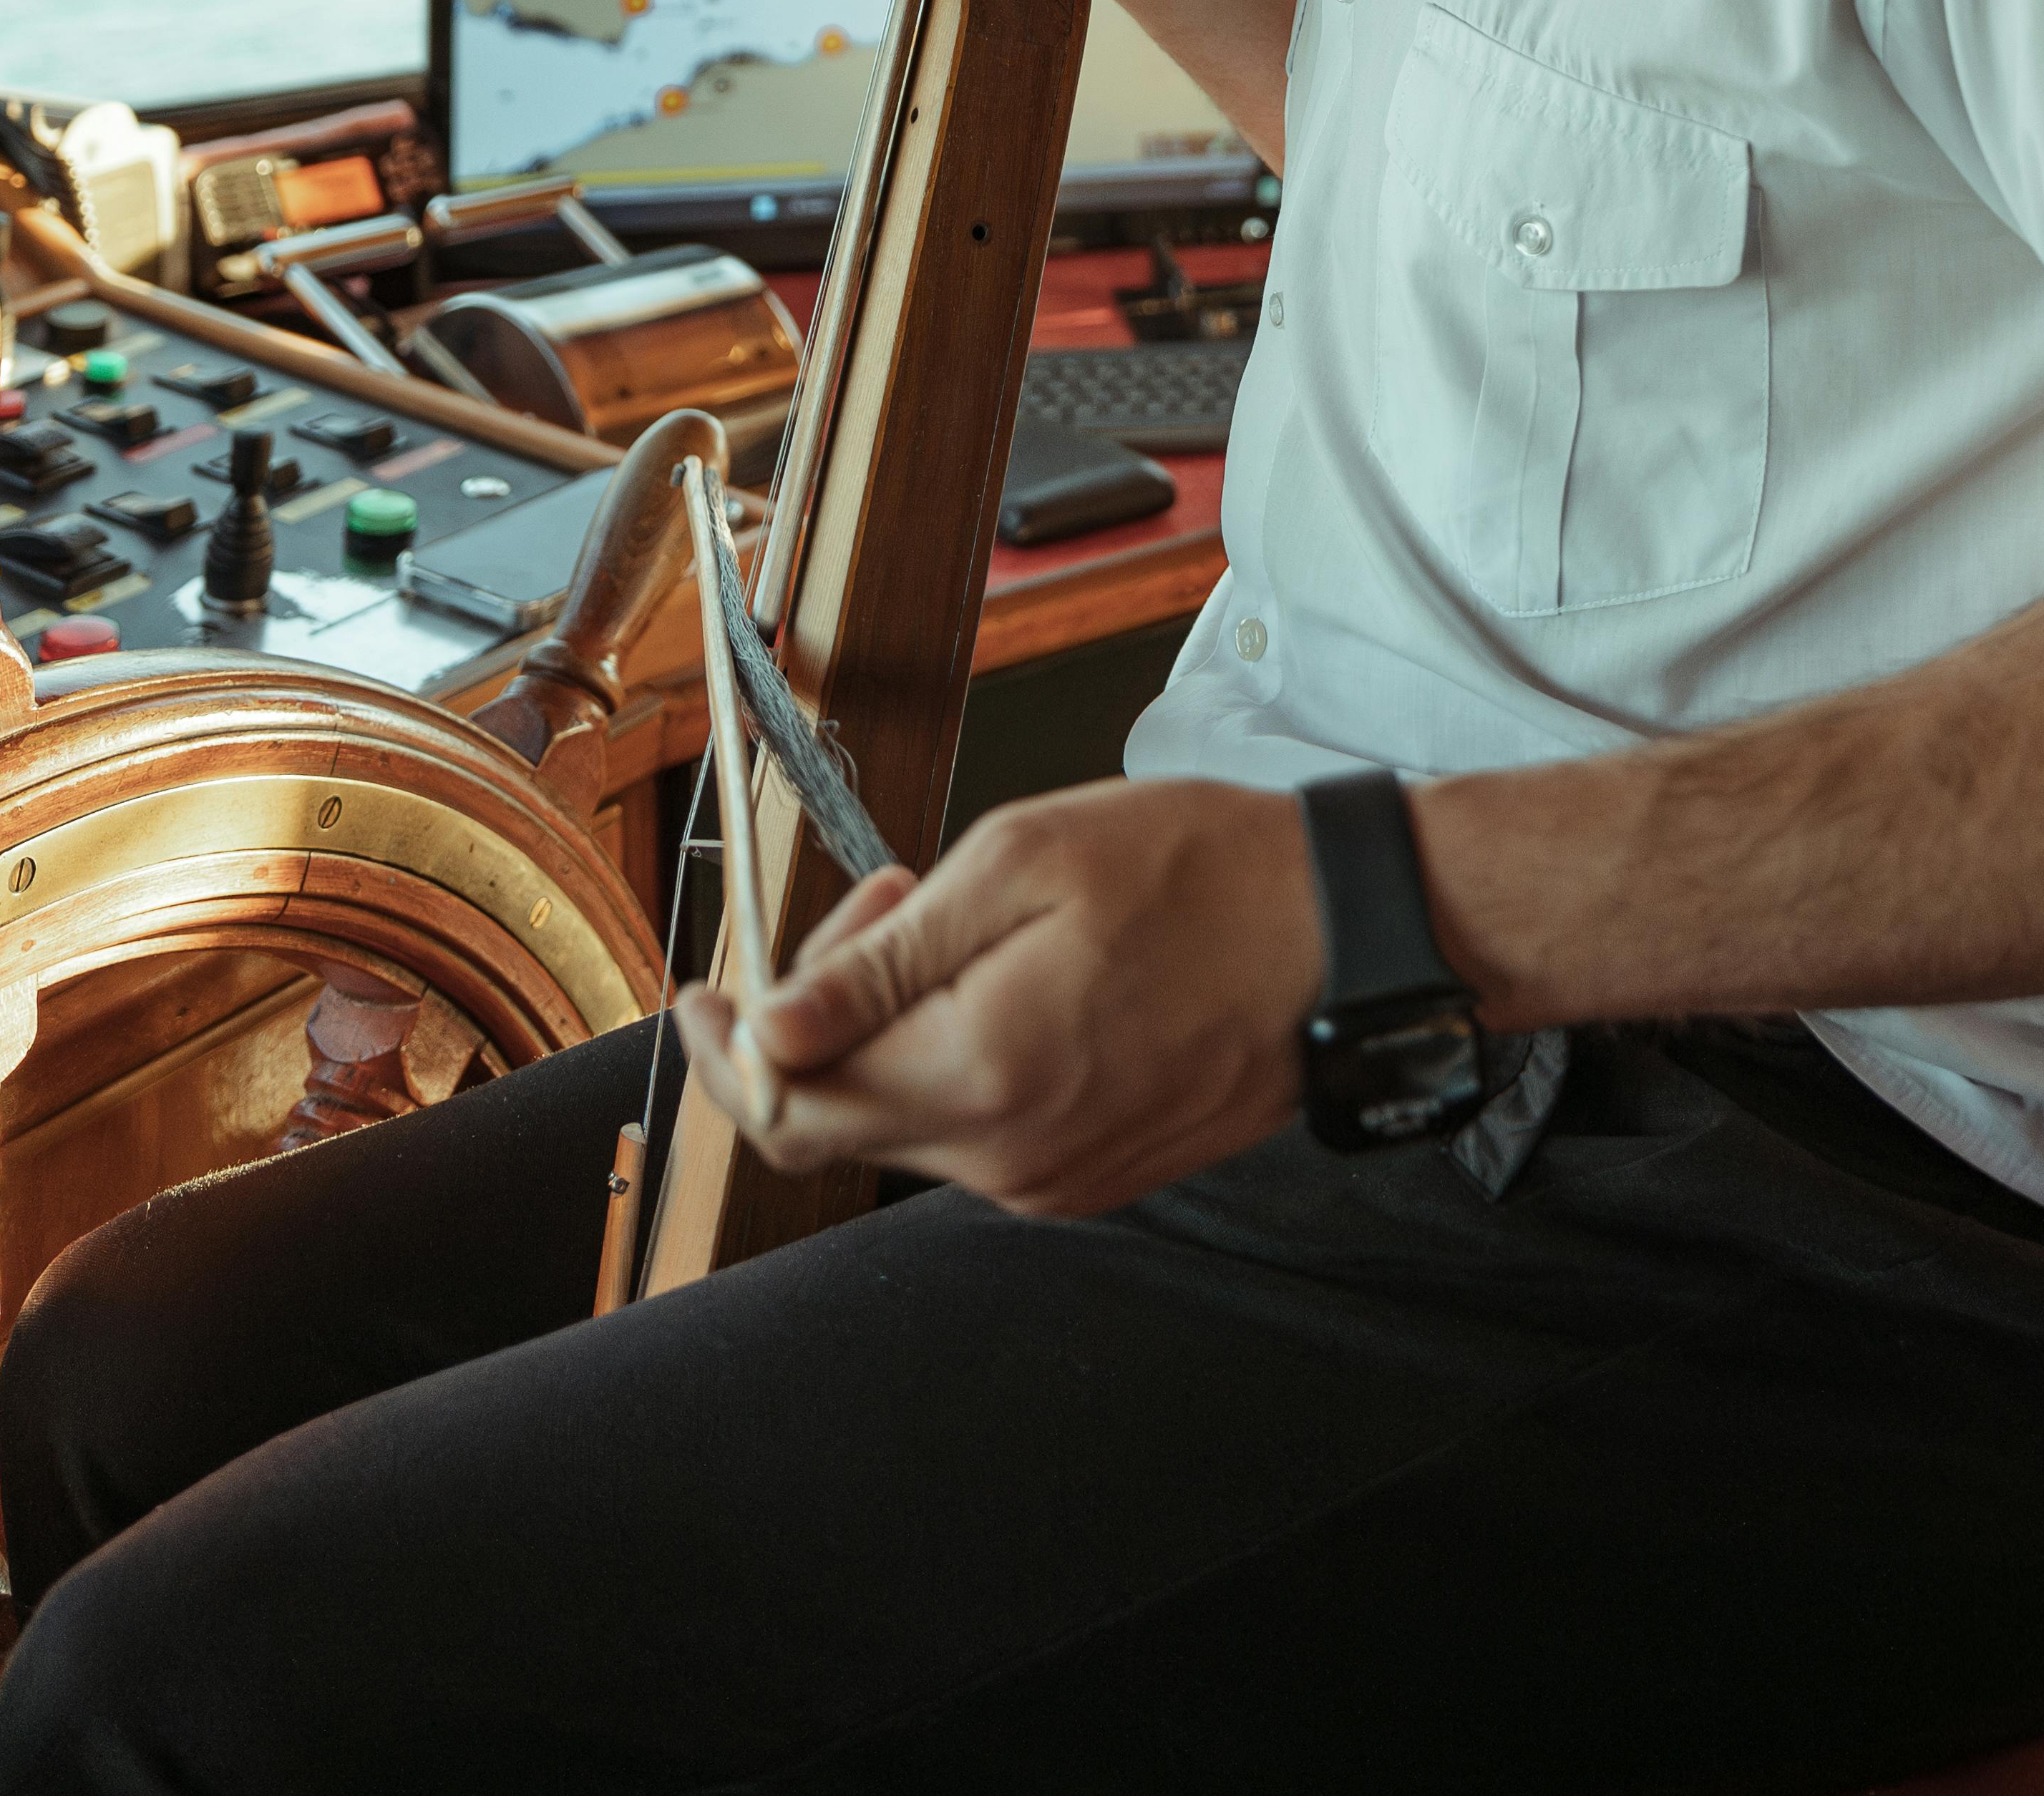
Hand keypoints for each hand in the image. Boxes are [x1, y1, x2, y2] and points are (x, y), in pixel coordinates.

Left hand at [673, 780, 1325, 1215]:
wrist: (1345, 938)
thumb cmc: (1202, 873)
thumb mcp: (1026, 863)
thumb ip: (885, 957)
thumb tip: (770, 1026)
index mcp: (985, 1074)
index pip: (792, 1102)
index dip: (727, 1046)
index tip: (698, 990)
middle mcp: (1011, 1158)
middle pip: (840, 1119)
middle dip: (817, 1013)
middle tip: (881, 897)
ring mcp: (1054, 1180)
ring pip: (907, 1120)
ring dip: (890, 1027)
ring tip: (952, 919)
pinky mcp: (1090, 1176)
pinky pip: (977, 1130)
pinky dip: (954, 1055)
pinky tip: (1001, 976)